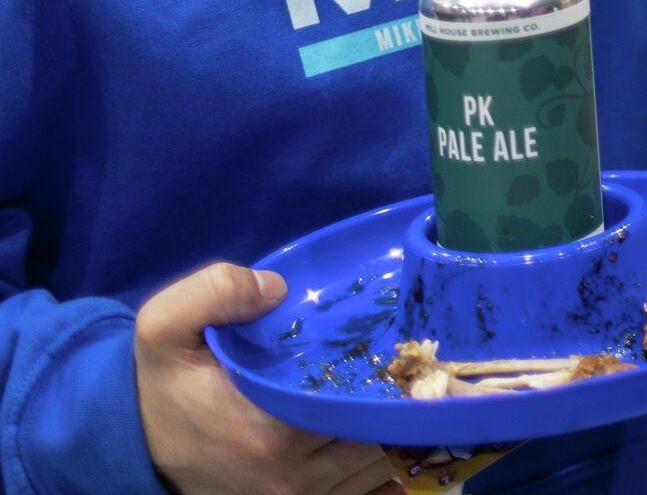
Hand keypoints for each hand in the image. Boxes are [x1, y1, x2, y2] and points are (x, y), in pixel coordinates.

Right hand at [135, 262, 397, 494]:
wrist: (131, 445)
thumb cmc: (164, 383)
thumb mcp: (165, 325)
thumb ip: (214, 291)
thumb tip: (276, 288)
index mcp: (270, 433)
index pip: (362, 408)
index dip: (389, 381)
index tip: (397, 354)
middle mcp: (289, 477)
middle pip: (377, 440)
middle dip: (392, 404)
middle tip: (400, 369)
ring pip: (375, 469)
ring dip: (386, 435)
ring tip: (389, 396)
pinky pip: (362, 494)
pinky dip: (377, 471)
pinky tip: (373, 436)